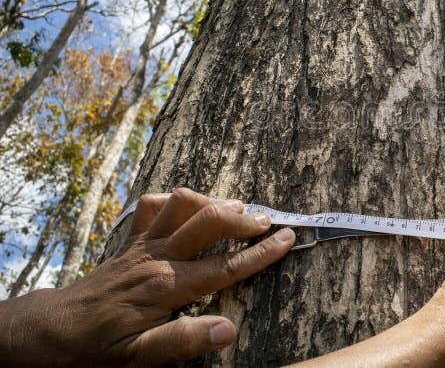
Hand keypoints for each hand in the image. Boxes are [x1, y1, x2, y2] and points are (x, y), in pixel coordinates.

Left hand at [0, 187, 295, 366]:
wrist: (49, 331)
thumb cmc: (94, 349)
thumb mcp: (135, 360)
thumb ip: (181, 342)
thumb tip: (227, 329)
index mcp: (165, 287)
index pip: (224, 265)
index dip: (260, 253)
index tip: (288, 239)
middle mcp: (156, 257)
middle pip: (208, 221)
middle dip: (244, 218)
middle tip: (270, 223)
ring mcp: (142, 244)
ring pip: (182, 203)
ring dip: (214, 202)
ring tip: (240, 209)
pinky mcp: (131, 241)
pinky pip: (153, 205)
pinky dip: (175, 200)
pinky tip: (191, 208)